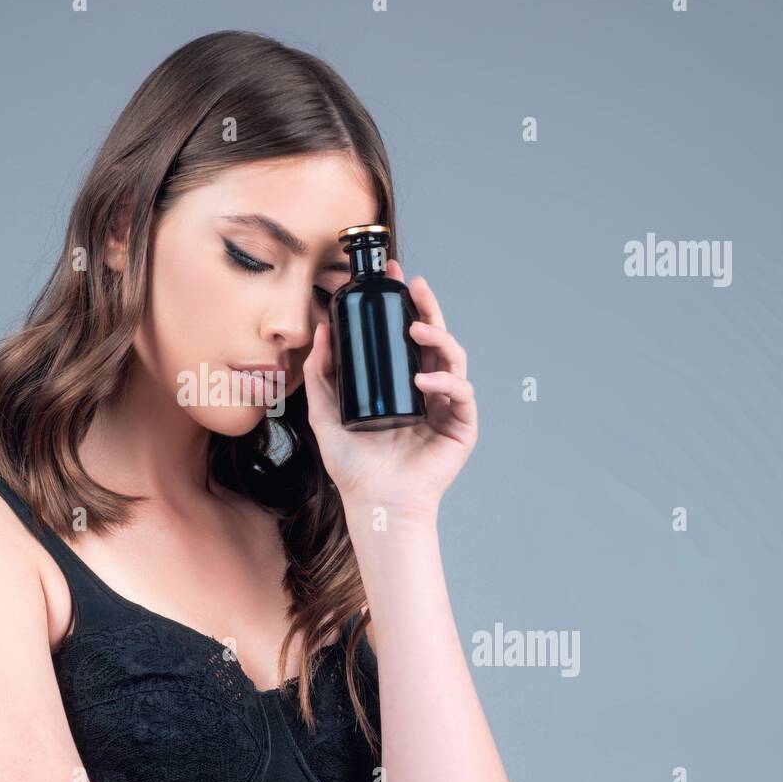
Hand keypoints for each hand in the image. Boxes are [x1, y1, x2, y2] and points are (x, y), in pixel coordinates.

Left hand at [300, 259, 477, 520]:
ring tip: (416, 327)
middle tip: (413, 285)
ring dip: (438, 336)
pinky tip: (423, 378)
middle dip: (426, 306)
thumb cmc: (354, 466)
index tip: (391, 278)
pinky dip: (445, 381)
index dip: (403, 304)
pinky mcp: (461, 426)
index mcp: (399, 383)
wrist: (373, 503)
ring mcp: (446, 406)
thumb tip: (322, 331)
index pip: (405, 335)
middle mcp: (426, 389)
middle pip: (433, 337)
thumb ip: (321, 374)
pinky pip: (461, 393)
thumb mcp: (326, 413)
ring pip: (452, 357)